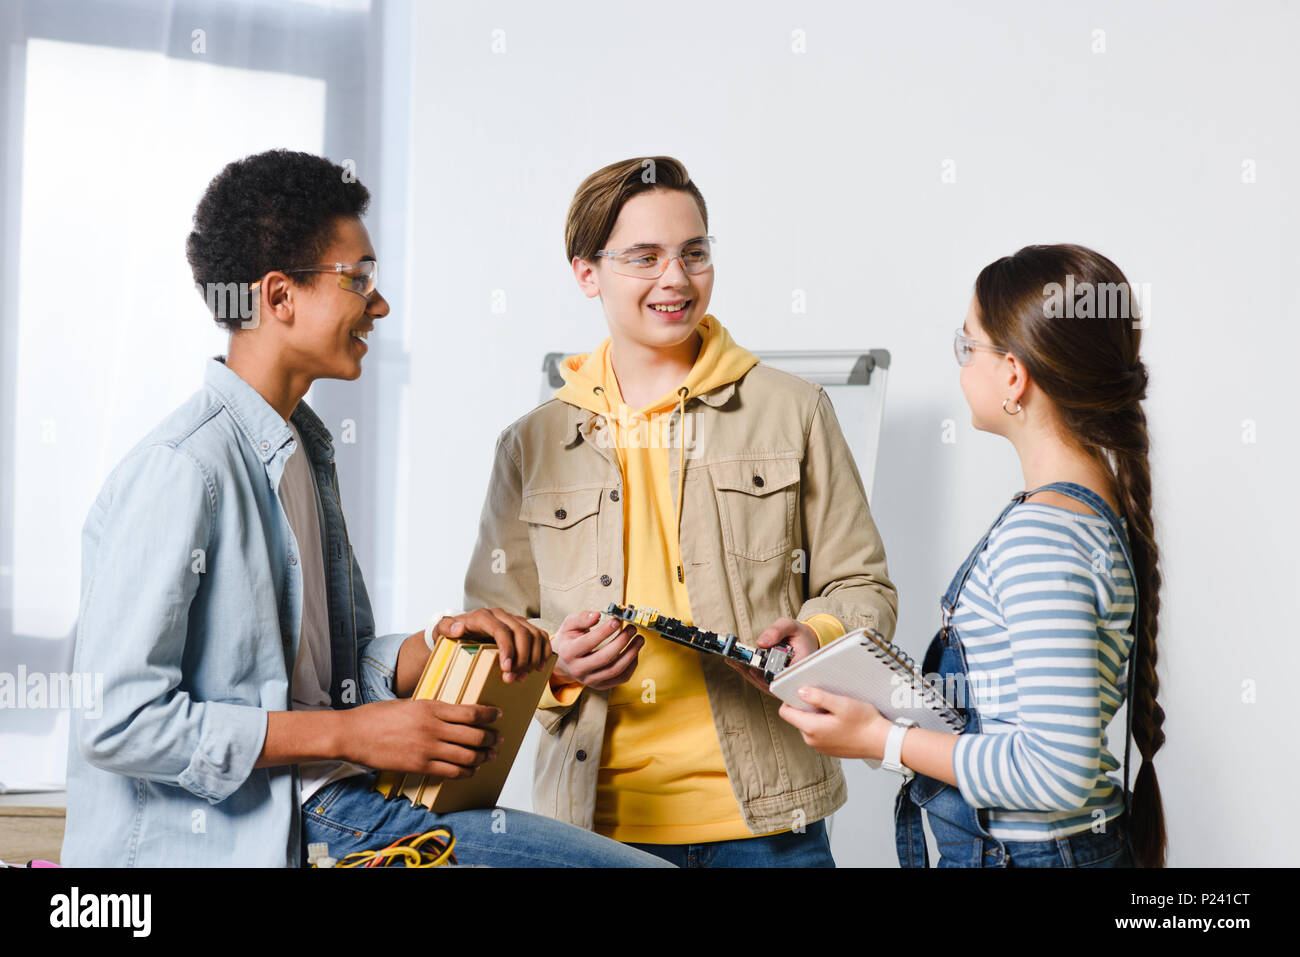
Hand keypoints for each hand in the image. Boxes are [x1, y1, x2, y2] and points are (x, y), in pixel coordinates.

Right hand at [341, 698, 501, 776]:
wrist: (353, 734)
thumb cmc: (377, 716)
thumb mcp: (408, 703)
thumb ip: (431, 709)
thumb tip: (451, 714)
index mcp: (431, 707)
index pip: (471, 712)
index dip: (489, 715)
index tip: (498, 714)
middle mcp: (433, 728)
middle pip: (475, 735)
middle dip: (491, 738)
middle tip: (497, 739)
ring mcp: (427, 749)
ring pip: (467, 756)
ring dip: (483, 756)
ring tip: (490, 755)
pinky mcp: (419, 766)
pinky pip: (452, 772)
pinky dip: (467, 771)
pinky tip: (472, 769)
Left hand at [434, 607, 549, 682]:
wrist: (460, 631)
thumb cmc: (451, 634)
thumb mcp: (440, 630)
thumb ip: (445, 627)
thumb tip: (459, 628)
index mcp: (483, 616)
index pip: (502, 630)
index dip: (508, 649)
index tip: (506, 668)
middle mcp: (501, 615)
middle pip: (522, 633)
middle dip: (521, 658)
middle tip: (512, 678)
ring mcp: (514, 620)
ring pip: (534, 635)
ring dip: (533, 657)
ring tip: (523, 676)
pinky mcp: (523, 628)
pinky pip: (541, 636)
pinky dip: (544, 651)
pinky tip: (539, 667)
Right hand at [551, 610, 642, 690]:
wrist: (564, 662)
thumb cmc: (569, 641)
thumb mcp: (569, 625)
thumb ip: (581, 618)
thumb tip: (596, 615)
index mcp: (568, 653)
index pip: (589, 642)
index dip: (605, 631)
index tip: (617, 621)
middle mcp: (578, 669)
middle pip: (605, 658)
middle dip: (622, 641)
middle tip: (632, 629)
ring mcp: (590, 680)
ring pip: (615, 670)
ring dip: (631, 654)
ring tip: (639, 639)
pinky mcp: (600, 685)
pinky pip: (621, 678)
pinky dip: (632, 665)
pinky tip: (635, 652)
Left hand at [724, 617, 818, 694]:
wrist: (807, 642)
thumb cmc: (800, 635)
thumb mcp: (790, 626)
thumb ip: (777, 631)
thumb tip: (761, 643)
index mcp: (799, 667)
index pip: (780, 676)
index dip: (764, 674)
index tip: (751, 667)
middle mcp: (791, 679)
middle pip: (768, 682)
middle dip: (750, 672)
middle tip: (734, 661)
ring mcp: (783, 683)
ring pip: (762, 683)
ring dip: (746, 673)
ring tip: (732, 661)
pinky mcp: (776, 682)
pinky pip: (761, 681)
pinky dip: (749, 673)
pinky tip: (737, 664)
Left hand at [778, 686, 890, 759]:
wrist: (881, 742)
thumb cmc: (865, 724)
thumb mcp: (841, 704)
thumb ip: (818, 697)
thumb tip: (800, 692)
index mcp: (812, 729)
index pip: (785, 713)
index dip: (790, 700)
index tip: (799, 691)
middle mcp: (812, 740)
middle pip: (797, 718)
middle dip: (806, 707)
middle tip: (824, 699)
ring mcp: (820, 746)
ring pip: (808, 726)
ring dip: (816, 716)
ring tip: (834, 709)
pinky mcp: (829, 749)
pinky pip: (819, 734)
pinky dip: (824, 725)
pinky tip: (839, 720)